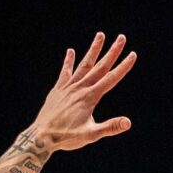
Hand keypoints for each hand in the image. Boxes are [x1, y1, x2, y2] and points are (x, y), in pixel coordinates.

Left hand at [27, 32, 135, 152]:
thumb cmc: (66, 137)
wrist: (41, 136)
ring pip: (84, 64)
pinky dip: (69, 62)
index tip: (132, 54)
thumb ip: (110, 127)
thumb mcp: (91, 135)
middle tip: (121, 37)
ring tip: (100, 35)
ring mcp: (68, 87)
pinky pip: (65, 72)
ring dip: (93, 50)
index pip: (111, 79)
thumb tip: (128, 122)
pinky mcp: (58, 89)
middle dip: (112, 51)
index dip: (123, 66)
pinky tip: (71, 51)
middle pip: (100, 66)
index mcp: (90, 97)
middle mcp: (80, 88)